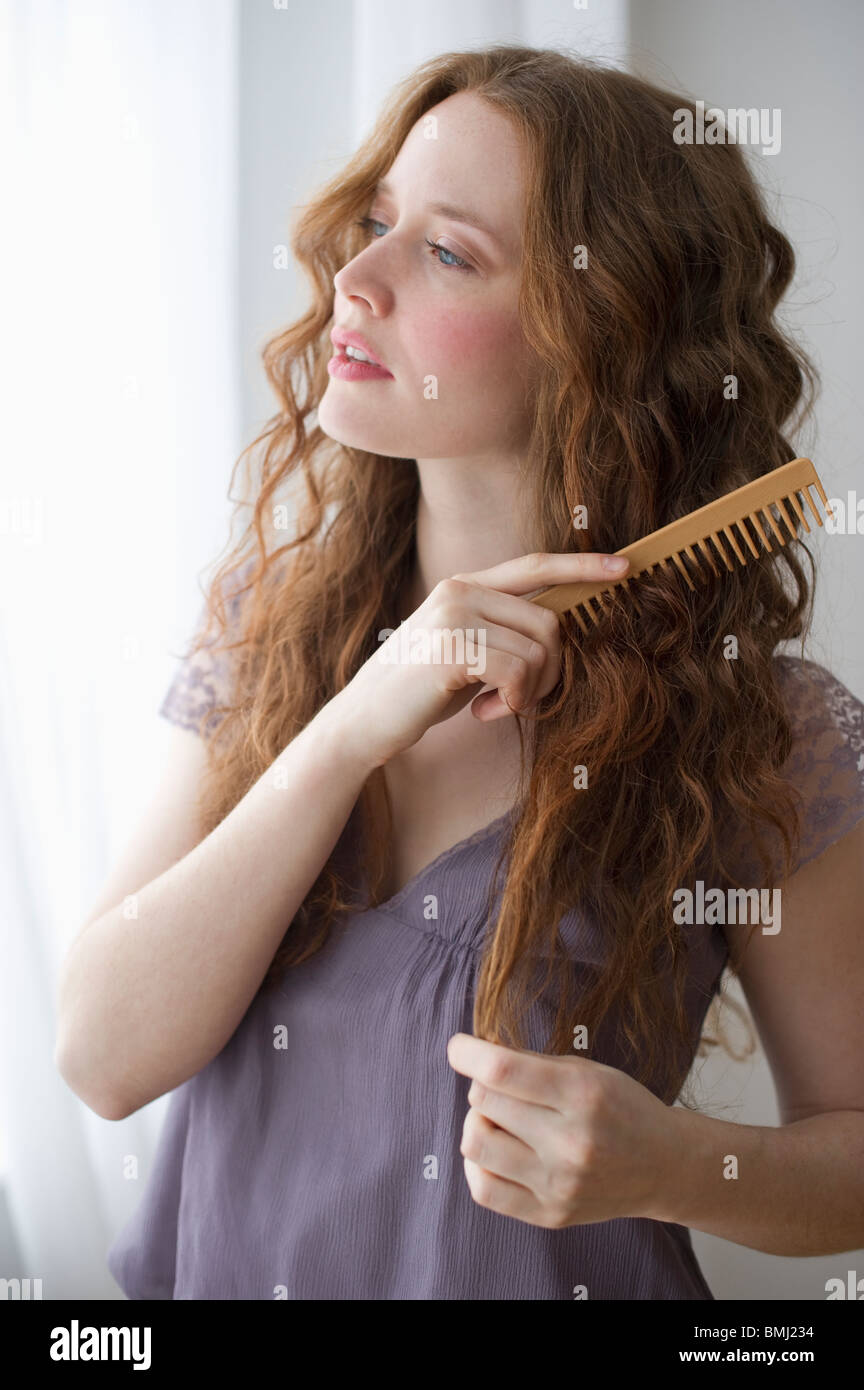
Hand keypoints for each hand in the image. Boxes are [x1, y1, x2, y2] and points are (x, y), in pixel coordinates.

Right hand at [339, 551, 629, 766]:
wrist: (363, 721)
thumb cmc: (418, 691)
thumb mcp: (463, 650)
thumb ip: (500, 632)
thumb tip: (557, 636)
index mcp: (465, 586)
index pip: (534, 566)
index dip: (581, 566)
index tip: (623, 566)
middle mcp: (460, 590)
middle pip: (550, 622)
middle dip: (551, 671)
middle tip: (521, 700)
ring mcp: (454, 615)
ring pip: (540, 651)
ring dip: (530, 692)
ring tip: (494, 706)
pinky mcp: (452, 648)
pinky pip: (519, 673)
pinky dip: (513, 702)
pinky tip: (482, 713)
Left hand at [446, 1032, 677, 1228]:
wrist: (664, 1167)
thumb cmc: (621, 1108)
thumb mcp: (588, 1071)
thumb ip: (531, 1064)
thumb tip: (473, 1056)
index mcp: (582, 1095)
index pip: (502, 1071)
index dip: (467, 1054)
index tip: (458, 1047)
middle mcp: (570, 1143)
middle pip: (485, 1102)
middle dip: (483, 1085)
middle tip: (500, 1087)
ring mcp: (558, 1184)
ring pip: (476, 1145)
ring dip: (478, 1123)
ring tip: (498, 1120)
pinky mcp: (549, 1215)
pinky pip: (483, 1189)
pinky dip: (478, 1164)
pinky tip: (496, 1151)